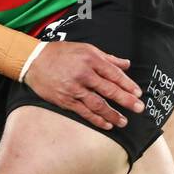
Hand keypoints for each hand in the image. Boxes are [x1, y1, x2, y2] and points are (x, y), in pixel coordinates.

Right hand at [21, 42, 144, 130]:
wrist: (34, 61)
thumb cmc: (61, 53)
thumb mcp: (85, 49)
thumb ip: (107, 58)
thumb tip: (126, 64)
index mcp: (90, 59)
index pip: (114, 73)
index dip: (127, 84)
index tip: (138, 93)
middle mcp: (83, 74)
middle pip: (109, 90)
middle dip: (126, 100)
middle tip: (139, 108)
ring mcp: (74, 88)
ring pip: (98, 104)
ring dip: (112, 114)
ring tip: (124, 121)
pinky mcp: (65, 100)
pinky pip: (84, 112)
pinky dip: (96, 119)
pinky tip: (106, 124)